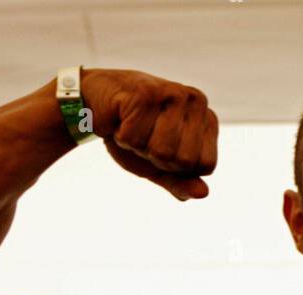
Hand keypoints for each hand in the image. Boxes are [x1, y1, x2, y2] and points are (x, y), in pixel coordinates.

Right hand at [81, 69, 218, 200]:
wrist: (94, 104)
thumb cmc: (132, 135)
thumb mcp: (159, 167)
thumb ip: (181, 183)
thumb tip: (203, 194)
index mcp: (207, 119)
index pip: (205, 165)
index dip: (178, 168)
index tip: (161, 148)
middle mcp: (196, 101)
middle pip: (185, 161)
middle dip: (157, 158)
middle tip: (144, 136)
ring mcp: (172, 93)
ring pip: (161, 151)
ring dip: (138, 147)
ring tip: (132, 126)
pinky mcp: (145, 92)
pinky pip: (135, 139)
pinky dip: (121, 136)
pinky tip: (120, 118)